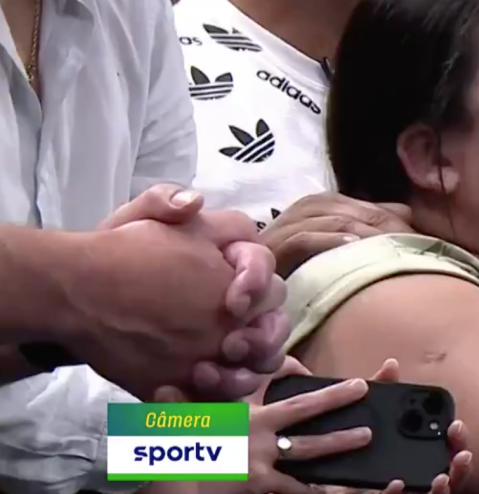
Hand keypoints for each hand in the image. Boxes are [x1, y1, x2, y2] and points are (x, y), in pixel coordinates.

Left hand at [97, 184, 288, 399]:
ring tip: (204, 374)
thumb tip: (195, 201)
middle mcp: (239, 308)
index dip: (256, 283)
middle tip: (230, 346)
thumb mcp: (133, 220)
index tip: (231, 300)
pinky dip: (202, 402)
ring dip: (241, 375)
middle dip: (263, 338)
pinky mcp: (202, 379)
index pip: (265, 268)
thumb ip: (163, 201)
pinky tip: (169, 391)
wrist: (78, 301)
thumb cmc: (116, 258)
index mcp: (232, 265)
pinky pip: (220, 399)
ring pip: (258, 366)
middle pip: (276, 323)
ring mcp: (224, 346)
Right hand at [156, 357, 366, 493]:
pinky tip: (326, 492)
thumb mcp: (181, 422)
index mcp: (252, 422)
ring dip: (332, 469)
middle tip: (370, 432)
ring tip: (360, 470)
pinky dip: (308, 491)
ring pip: (305, 473)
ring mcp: (261, 474)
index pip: (300, 406)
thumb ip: (184, 404)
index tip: (360, 387)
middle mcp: (262, 448)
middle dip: (343, 436)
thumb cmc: (172, 448)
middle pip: (312, 443)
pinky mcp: (257, 492)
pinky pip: (290, 493)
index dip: (332, 396)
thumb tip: (168, 388)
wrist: (168, 484)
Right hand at [262, 193, 414, 277]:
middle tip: (400, 232)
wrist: (271, 318)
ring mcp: (272, 238)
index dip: (373, 208)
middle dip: (367, 216)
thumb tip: (403, 211)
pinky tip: (352, 246)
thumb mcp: (344, 255)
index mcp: (301, 214)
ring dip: (352, 227)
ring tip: (383, 240)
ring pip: (316, 218)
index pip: (338, 201)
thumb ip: (370, 228)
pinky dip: (327, 240)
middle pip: (327, 206)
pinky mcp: (269, 257)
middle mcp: (284, 221)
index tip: (405, 224)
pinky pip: (300, 241)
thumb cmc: (313, 287)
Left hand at [364, 360, 471, 493]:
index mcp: (418, 453)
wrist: (320, 472)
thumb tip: (391, 364)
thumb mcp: (366, 415)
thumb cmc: (351, 443)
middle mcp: (417, 475)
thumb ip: (381, 393)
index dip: (458, 440)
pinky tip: (397, 484)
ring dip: (442, 487)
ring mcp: (405, 491)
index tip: (456, 425)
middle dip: (460, 463)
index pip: (447, 448)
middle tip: (460, 451)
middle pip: (451, 474)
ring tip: (442, 476)